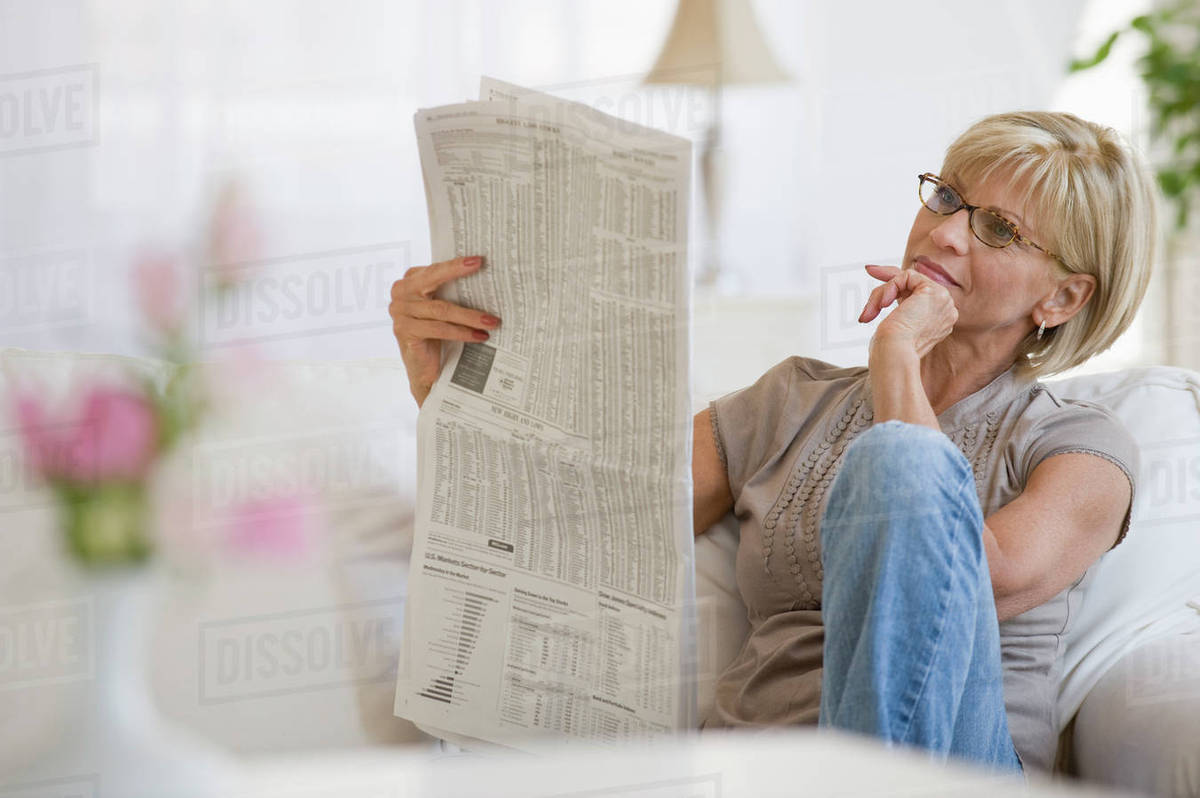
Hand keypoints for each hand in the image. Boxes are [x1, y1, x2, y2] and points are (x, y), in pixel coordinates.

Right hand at [389, 255, 500, 406]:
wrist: (424, 370)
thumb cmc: (436, 335)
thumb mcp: (442, 309)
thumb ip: (450, 292)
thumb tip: (482, 278)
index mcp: (409, 282)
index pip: (434, 269)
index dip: (455, 264)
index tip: (478, 260)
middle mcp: (400, 293)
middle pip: (432, 279)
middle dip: (458, 273)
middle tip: (482, 268)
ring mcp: (400, 312)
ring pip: (441, 309)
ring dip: (470, 316)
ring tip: (492, 321)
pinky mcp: (404, 331)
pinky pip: (439, 328)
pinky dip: (462, 332)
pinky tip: (479, 336)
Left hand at [858, 263, 957, 358]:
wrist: (894, 355)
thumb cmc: (889, 350)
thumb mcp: (895, 324)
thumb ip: (899, 306)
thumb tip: (885, 291)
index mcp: (939, 320)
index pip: (919, 295)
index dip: (897, 285)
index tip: (876, 273)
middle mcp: (946, 310)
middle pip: (912, 285)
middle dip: (888, 280)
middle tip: (869, 269)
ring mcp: (943, 300)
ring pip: (906, 281)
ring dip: (882, 293)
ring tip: (871, 312)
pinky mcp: (934, 292)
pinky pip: (905, 276)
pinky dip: (889, 288)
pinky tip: (883, 305)